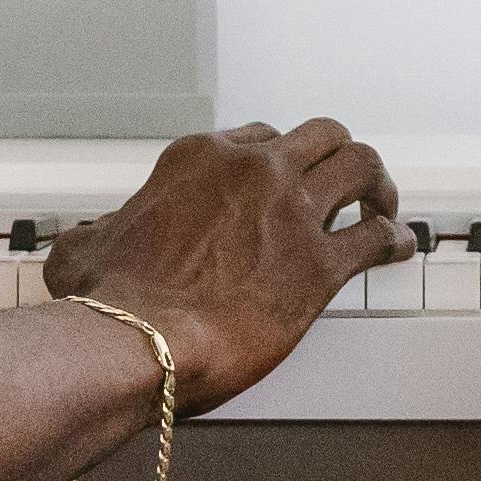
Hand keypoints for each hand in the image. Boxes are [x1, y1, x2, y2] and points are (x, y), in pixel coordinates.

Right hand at [44, 119, 412, 405]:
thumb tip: (88, 239)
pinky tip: (397, 249)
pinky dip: (395, 239)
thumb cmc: (111, 305)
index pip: (256, 138)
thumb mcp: (84, 251)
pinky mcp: (321, 264)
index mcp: (198, 159)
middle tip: (346, 184)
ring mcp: (292, 212)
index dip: (278, 161)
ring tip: (383, 206)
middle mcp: (252, 171)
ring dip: (378, 185)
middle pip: (321, 136)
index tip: (285, 181)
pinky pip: (377, 237)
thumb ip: (96, 234)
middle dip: (337, 157)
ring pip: (361, 166)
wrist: (136, 344)